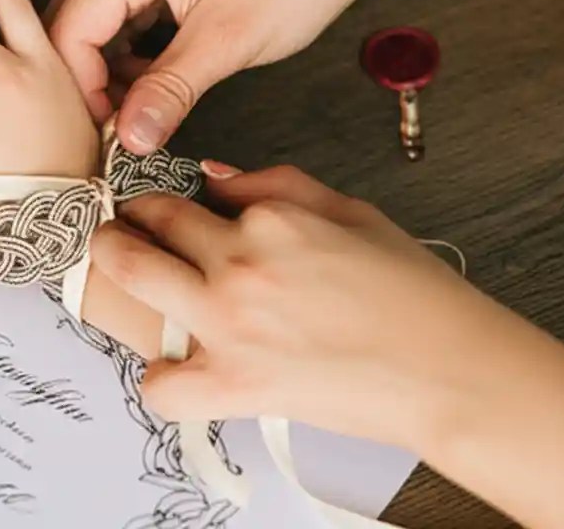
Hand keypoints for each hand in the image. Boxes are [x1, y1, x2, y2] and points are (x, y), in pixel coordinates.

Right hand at [46, 0, 408, 152]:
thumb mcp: (227, 43)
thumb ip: (169, 92)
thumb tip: (127, 141)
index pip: (70, 31)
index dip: (82, 91)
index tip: (108, 139)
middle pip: (73, 29)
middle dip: (91, 87)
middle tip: (117, 139)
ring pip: (94, 30)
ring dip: (110, 77)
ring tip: (137, 120)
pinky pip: (119, 22)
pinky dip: (129, 61)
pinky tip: (152, 92)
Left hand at [90, 163, 553, 452]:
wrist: (450, 369)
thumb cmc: (412, 294)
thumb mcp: (351, 212)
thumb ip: (275, 186)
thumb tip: (215, 176)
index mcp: (269, 219)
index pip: (181, 197)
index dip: (158, 202)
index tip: (151, 210)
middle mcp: (239, 264)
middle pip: (142, 229)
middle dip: (119, 226)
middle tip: (115, 233)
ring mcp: (230, 326)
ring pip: (132, 280)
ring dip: (113, 273)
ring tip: (121, 280)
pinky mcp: (234, 386)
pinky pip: (161, 385)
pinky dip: (159, 379)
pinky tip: (175, 368)